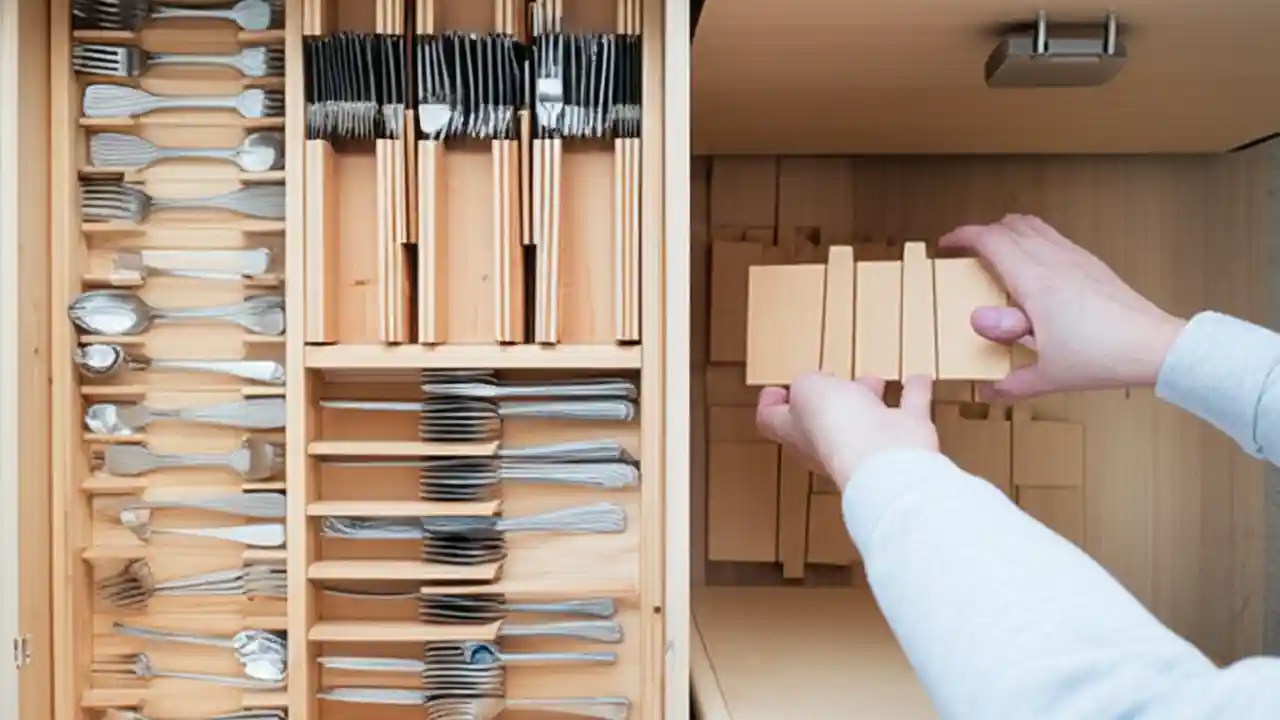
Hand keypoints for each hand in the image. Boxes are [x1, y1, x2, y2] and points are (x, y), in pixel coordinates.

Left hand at [756, 374, 937, 491]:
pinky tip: (918, 378)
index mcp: (797, 432)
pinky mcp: (904, 437)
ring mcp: (869, 442)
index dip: (771, 404)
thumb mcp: (806, 389)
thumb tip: (814, 384)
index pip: (773, 421)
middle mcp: (832, 442)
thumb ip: (806, 384)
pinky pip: (910, 408)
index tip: (775, 390)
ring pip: (867, 416)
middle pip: (824, 420)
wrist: (885, 456)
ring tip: (872, 378)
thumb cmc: (837, 428)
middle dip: (827, 398)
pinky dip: (914, 393)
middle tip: (829, 379)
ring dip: (868, 396)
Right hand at [941, 214, 1185, 399]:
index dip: (963, 236)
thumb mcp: (1049, 376)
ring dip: (1009, 232)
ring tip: (997, 252)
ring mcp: (1076, 258)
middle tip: (968, 251)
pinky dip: (1034, 240)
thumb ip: (1013, 383)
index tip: (947, 243)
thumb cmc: (1104, 357)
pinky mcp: (1092, 264)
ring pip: (1034, 225)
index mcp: (1035, 282)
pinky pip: (1054, 238)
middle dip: (983, 233)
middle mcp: (1055, 261)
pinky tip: (1034, 267)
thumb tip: (989, 390)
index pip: (991, 240)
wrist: (1154, 347)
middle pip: (1010, 226)